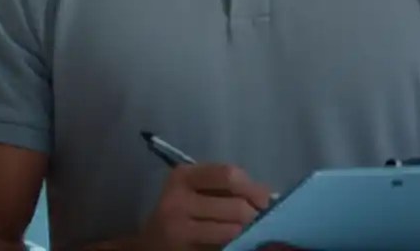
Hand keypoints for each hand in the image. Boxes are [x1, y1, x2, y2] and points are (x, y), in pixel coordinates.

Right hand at [136, 163, 273, 249]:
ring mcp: (178, 230)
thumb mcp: (195, 189)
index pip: (228, 175)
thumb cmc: (182, 211)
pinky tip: (235, 244)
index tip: (264, 201)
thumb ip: (226, 187)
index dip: (253, 188)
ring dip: (247, 233)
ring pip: (232, 231)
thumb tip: (268, 195)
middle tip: (259, 221)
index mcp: (183, 176)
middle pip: (236, 206)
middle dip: (254, 215)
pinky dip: (236, 246)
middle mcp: (177, 201)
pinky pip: (223, 248)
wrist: (151, 243)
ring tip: (248, 233)